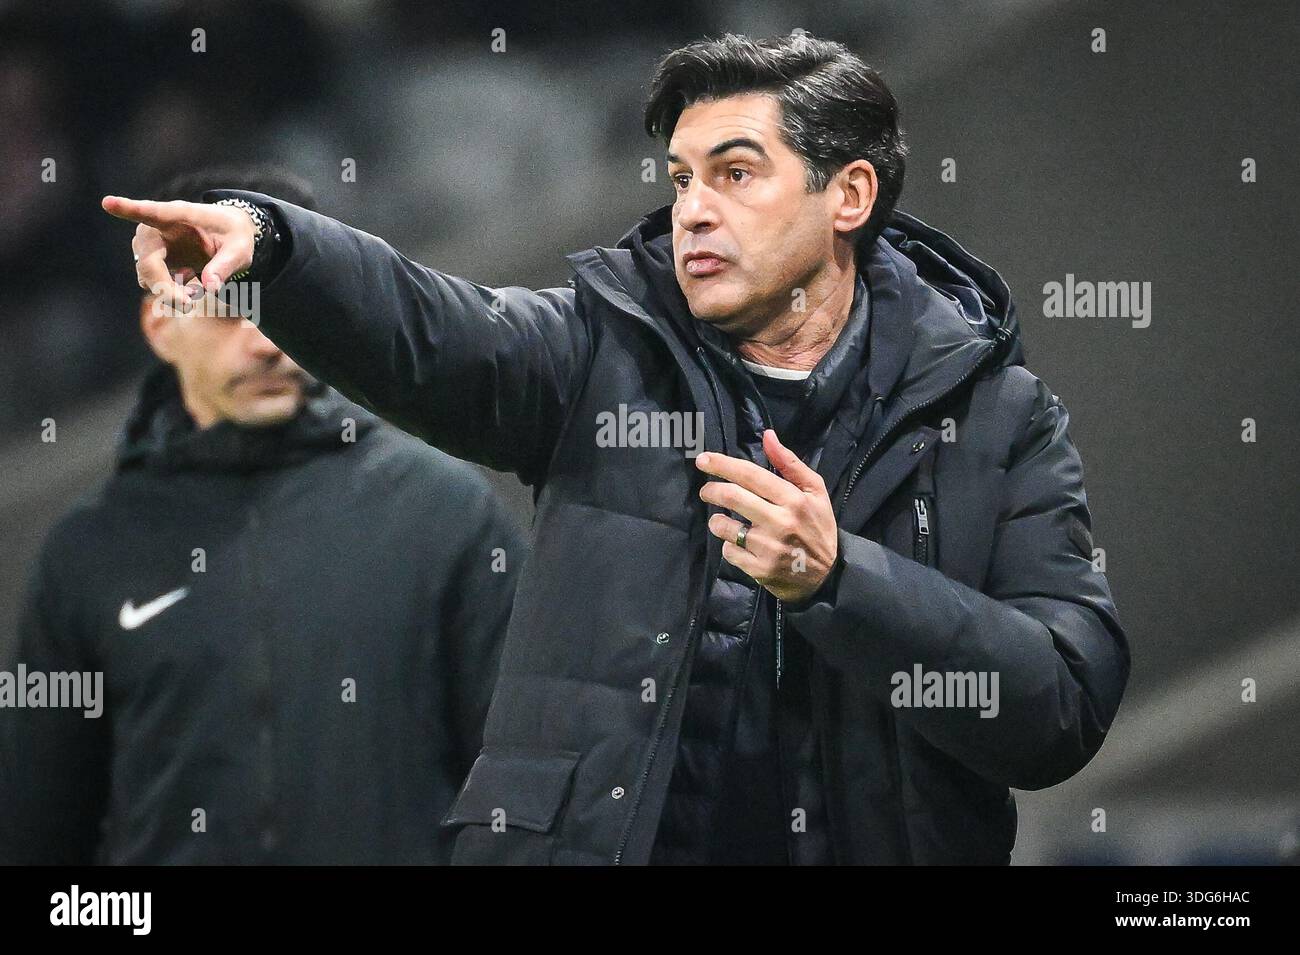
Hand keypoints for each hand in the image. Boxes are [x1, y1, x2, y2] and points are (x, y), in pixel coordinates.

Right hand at [101, 196, 256, 314]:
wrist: (229, 237)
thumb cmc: (234, 236)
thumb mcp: (240, 249)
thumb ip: (226, 265)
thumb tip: (209, 287)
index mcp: (179, 215)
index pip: (152, 212)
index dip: (128, 208)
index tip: (107, 203)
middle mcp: (156, 228)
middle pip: (148, 262)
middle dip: (164, 287)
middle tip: (188, 305)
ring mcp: (150, 245)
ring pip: (148, 277)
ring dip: (170, 292)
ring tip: (197, 290)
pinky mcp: (151, 260)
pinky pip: (153, 284)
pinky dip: (171, 293)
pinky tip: (191, 286)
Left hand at [696, 429, 837, 602]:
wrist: (827, 576)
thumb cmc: (818, 528)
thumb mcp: (815, 492)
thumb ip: (790, 463)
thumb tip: (768, 436)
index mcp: (794, 499)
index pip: (751, 475)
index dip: (723, 465)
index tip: (703, 460)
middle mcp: (780, 522)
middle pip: (732, 497)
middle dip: (711, 490)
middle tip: (706, 490)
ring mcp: (768, 547)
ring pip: (725, 526)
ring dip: (716, 520)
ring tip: (721, 519)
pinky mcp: (760, 570)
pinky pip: (729, 552)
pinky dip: (728, 545)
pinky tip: (738, 543)